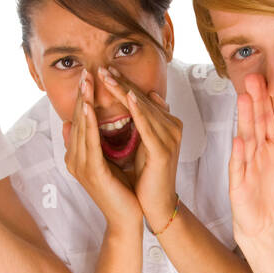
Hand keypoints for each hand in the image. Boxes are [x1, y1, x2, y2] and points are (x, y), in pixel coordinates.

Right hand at [61, 69, 142, 231]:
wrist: (128, 218)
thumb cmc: (123, 189)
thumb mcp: (111, 159)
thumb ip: (103, 140)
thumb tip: (99, 120)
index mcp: (78, 155)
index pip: (80, 121)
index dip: (84, 98)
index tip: (90, 76)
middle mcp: (74, 159)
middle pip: (77, 120)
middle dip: (82, 94)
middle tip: (87, 71)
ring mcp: (80, 166)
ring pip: (81, 127)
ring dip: (84, 102)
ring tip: (87, 81)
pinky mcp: (91, 172)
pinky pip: (89, 142)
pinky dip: (89, 123)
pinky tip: (90, 107)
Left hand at [98, 66, 182, 231]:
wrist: (155, 205)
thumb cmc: (145, 177)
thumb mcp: (139, 145)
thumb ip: (136, 123)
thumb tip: (134, 100)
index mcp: (166, 124)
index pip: (141, 99)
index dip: (123, 84)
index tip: (104, 71)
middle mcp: (172, 127)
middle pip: (142, 99)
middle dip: (121, 82)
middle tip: (101, 67)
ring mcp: (170, 138)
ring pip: (143, 108)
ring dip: (124, 90)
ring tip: (107, 75)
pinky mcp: (164, 150)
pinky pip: (148, 126)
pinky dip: (137, 110)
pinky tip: (127, 96)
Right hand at [229, 72, 273, 245]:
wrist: (263, 223)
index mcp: (273, 146)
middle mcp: (258, 150)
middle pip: (258, 120)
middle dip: (256, 98)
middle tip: (255, 75)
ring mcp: (246, 165)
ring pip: (246, 137)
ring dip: (244, 118)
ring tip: (244, 97)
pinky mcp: (238, 183)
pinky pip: (239, 167)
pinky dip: (239, 154)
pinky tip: (239, 141)